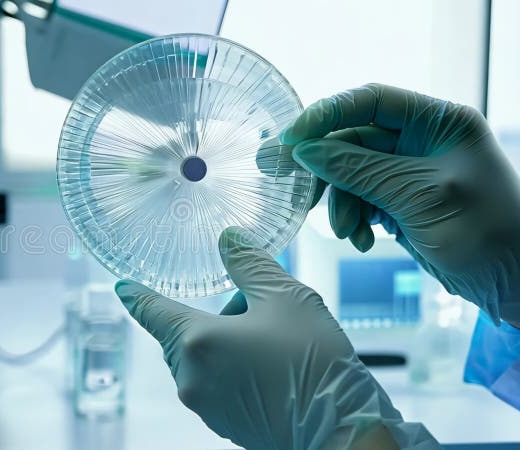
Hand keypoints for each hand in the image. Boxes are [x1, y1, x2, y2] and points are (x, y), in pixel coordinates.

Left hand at [115, 227, 436, 449]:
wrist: (341, 428)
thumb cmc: (313, 362)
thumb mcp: (285, 296)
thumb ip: (249, 263)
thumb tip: (228, 240)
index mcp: (197, 341)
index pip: (153, 311)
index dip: (137, 295)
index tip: (121, 286)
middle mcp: (192, 377)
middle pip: (187, 333)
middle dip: (217, 318)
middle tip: (261, 315)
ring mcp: (205, 405)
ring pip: (203, 358)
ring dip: (227, 343)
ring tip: (274, 345)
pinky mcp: (222, 424)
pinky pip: (216, 383)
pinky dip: (234, 369)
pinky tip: (273, 370)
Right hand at [281, 83, 519, 326]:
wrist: (513, 283)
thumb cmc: (487, 233)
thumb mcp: (418, 196)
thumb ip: (359, 170)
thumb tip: (305, 150)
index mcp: (439, 122)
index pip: (370, 102)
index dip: (325, 115)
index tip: (289, 139)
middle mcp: (423, 140)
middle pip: (353, 139)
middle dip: (323, 166)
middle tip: (278, 176)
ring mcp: (411, 171)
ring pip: (352, 173)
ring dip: (341, 204)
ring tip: (348, 233)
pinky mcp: (403, 200)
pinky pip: (362, 199)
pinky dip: (356, 220)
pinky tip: (364, 241)